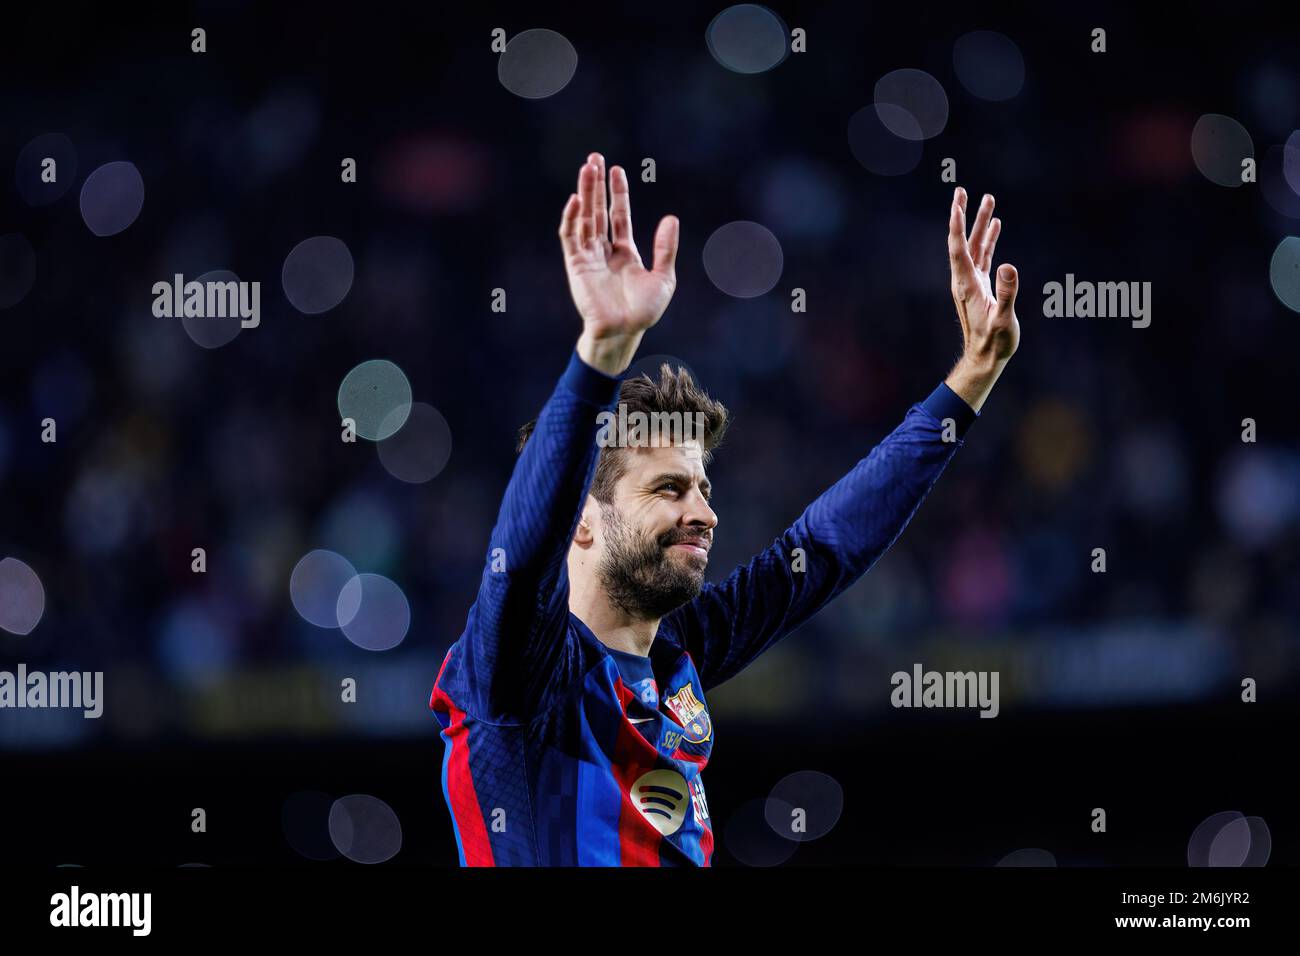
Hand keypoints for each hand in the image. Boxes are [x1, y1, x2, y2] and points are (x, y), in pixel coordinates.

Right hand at [559, 153, 678, 373]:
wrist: (624, 331)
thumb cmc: (644, 311)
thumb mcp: (663, 277)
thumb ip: (666, 248)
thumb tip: (671, 218)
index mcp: (625, 253)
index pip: (618, 216)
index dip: (617, 193)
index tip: (617, 170)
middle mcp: (604, 251)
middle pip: (597, 211)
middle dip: (596, 185)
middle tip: (594, 158)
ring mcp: (589, 257)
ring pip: (584, 218)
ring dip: (584, 193)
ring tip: (586, 168)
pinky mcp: (576, 265)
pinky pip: (570, 237)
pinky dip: (571, 218)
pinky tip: (576, 200)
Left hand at [944, 187, 1019, 411]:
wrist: (986, 357)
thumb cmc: (994, 341)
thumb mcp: (1002, 319)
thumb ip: (1006, 293)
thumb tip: (1009, 266)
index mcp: (967, 284)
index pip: (959, 248)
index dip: (957, 226)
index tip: (957, 203)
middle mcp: (965, 279)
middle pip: (962, 241)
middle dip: (963, 214)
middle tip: (961, 190)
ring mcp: (972, 281)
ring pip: (975, 246)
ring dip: (980, 223)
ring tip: (987, 199)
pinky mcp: (981, 285)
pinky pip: (983, 256)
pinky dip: (988, 239)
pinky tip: (995, 225)